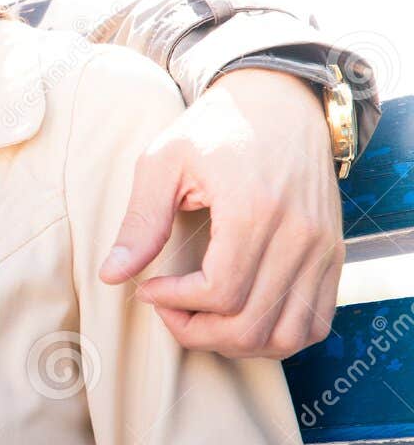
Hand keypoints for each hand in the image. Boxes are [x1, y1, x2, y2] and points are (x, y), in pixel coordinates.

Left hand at [99, 68, 343, 357]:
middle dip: (197, 331)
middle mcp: (300, 235)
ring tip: (200, 317)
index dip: (174, 303)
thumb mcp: (163, 162)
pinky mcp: (333, 256)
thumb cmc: (215, 129)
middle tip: (167, 308)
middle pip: (251, 323)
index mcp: (255, 210)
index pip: (220, 292)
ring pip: (285, 335)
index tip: (147, 289)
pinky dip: (275, 335)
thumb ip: (140, 222)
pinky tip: (237, 317)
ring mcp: (323, 249)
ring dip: (235, 342)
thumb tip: (111, 275)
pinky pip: (314, 322)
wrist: (280, 102)